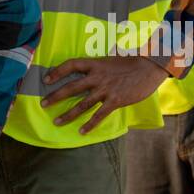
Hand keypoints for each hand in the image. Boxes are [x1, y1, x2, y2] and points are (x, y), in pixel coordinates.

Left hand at [39, 57, 167, 134]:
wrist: (149, 67)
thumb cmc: (131, 63)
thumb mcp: (110, 61)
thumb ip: (97, 69)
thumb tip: (86, 76)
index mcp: (95, 64)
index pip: (71, 64)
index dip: (57, 71)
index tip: (46, 79)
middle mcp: (97, 76)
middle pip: (71, 87)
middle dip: (55, 96)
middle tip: (43, 104)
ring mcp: (105, 89)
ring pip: (82, 104)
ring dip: (68, 114)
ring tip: (57, 121)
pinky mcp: (115, 101)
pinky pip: (99, 115)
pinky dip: (90, 124)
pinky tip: (81, 131)